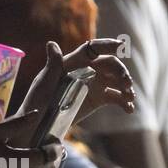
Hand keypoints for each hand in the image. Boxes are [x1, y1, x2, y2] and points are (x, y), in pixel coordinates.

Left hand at [16, 38, 136, 124]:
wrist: (39, 124)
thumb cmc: (37, 101)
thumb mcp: (44, 84)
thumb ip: (52, 65)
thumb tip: (51, 43)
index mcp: (73, 62)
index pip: (92, 49)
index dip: (107, 45)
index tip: (121, 45)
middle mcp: (87, 69)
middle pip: (109, 64)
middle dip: (121, 71)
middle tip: (126, 84)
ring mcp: (94, 84)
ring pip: (116, 79)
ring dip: (126, 85)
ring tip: (129, 96)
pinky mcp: (99, 99)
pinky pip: (115, 97)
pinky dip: (124, 102)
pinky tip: (129, 109)